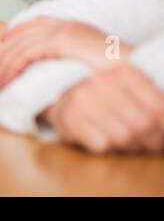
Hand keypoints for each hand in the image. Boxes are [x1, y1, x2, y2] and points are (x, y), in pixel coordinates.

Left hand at [0, 16, 122, 91]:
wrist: (137, 70)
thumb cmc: (118, 72)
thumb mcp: (93, 60)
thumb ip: (73, 57)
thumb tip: (58, 68)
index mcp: (73, 25)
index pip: (36, 23)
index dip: (15, 34)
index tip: (0, 49)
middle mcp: (65, 24)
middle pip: (23, 35)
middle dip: (2, 53)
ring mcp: (63, 31)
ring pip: (20, 46)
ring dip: (3, 64)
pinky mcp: (61, 42)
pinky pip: (27, 54)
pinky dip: (12, 67)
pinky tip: (4, 79)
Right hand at [43, 65, 163, 154]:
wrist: (66, 105)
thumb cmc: (110, 103)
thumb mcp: (135, 93)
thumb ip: (156, 104)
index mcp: (123, 72)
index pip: (159, 108)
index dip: (163, 126)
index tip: (159, 131)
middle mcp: (100, 81)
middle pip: (143, 125)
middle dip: (149, 141)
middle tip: (145, 143)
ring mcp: (81, 98)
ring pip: (123, 137)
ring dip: (128, 146)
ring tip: (126, 142)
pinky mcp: (68, 118)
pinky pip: (101, 145)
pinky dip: (106, 148)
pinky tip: (102, 139)